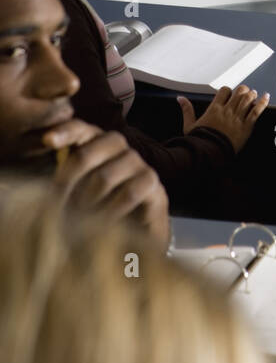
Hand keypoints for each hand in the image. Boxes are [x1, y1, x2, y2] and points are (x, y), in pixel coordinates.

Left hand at [43, 118, 169, 247]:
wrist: (133, 234)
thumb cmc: (96, 209)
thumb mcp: (73, 194)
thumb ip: (60, 183)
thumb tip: (35, 188)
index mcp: (94, 142)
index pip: (79, 128)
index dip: (64, 131)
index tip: (47, 141)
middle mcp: (116, 146)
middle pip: (87, 153)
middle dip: (67, 182)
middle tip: (55, 208)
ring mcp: (136, 162)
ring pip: (105, 177)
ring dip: (87, 203)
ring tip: (78, 222)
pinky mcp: (152, 182)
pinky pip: (129, 193)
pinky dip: (111, 212)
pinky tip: (103, 226)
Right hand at [178, 84, 268, 152]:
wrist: (209, 155)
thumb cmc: (199, 141)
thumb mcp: (189, 125)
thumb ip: (187, 110)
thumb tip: (180, 98)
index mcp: (214, 109)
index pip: (224, 91)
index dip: (228, 90)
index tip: (230, 94)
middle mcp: (227, 111)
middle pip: (239, 92)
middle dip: (242, 90)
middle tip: (244, 92)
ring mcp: (237, 118)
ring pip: (248, 99)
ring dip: (252, 95)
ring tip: (253, 94)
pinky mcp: (246, 127)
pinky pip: (256, 111)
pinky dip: (262, 103)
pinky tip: (266, 97)